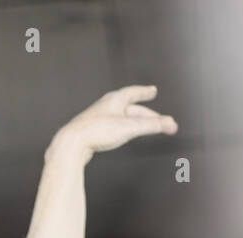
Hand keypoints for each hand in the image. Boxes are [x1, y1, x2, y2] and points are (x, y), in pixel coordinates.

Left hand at [49, 85, 177, 162]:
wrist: (71, 143)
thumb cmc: (97, 132)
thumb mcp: (129, 127)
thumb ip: (151, 126)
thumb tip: (171, 124)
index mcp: (115, 100)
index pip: (134, 92)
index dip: (144, 92)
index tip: (152, 90)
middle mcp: (105, 106)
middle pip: (130, 108)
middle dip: (145, 114)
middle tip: (158, 120)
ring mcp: (97, 118)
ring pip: (120, 118)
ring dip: (133, 122)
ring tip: (141, 126)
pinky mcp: (91, 131)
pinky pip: (110, 127)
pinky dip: (121, 129)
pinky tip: (119, 135)